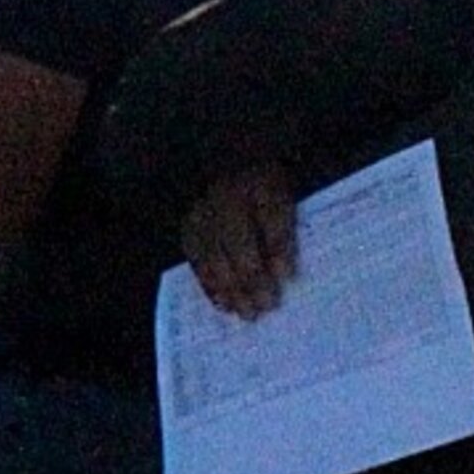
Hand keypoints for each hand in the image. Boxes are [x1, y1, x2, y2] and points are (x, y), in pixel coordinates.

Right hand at [181, 164, 303, 317]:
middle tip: (261, 311)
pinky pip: (196, 264)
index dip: (264, 267)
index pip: (252, 240)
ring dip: (227, 291)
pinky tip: (222, 303)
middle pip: (229, 256)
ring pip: (211, 263)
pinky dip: (209, 286)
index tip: (279, 290)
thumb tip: (284, 273)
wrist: (231, 160)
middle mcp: (214, 211)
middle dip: (246, 287)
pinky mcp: (189, 233)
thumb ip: (281, 235)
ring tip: (243, 313)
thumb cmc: (263, 182)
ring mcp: (197, 222)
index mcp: (241, 198)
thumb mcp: (281, 199)